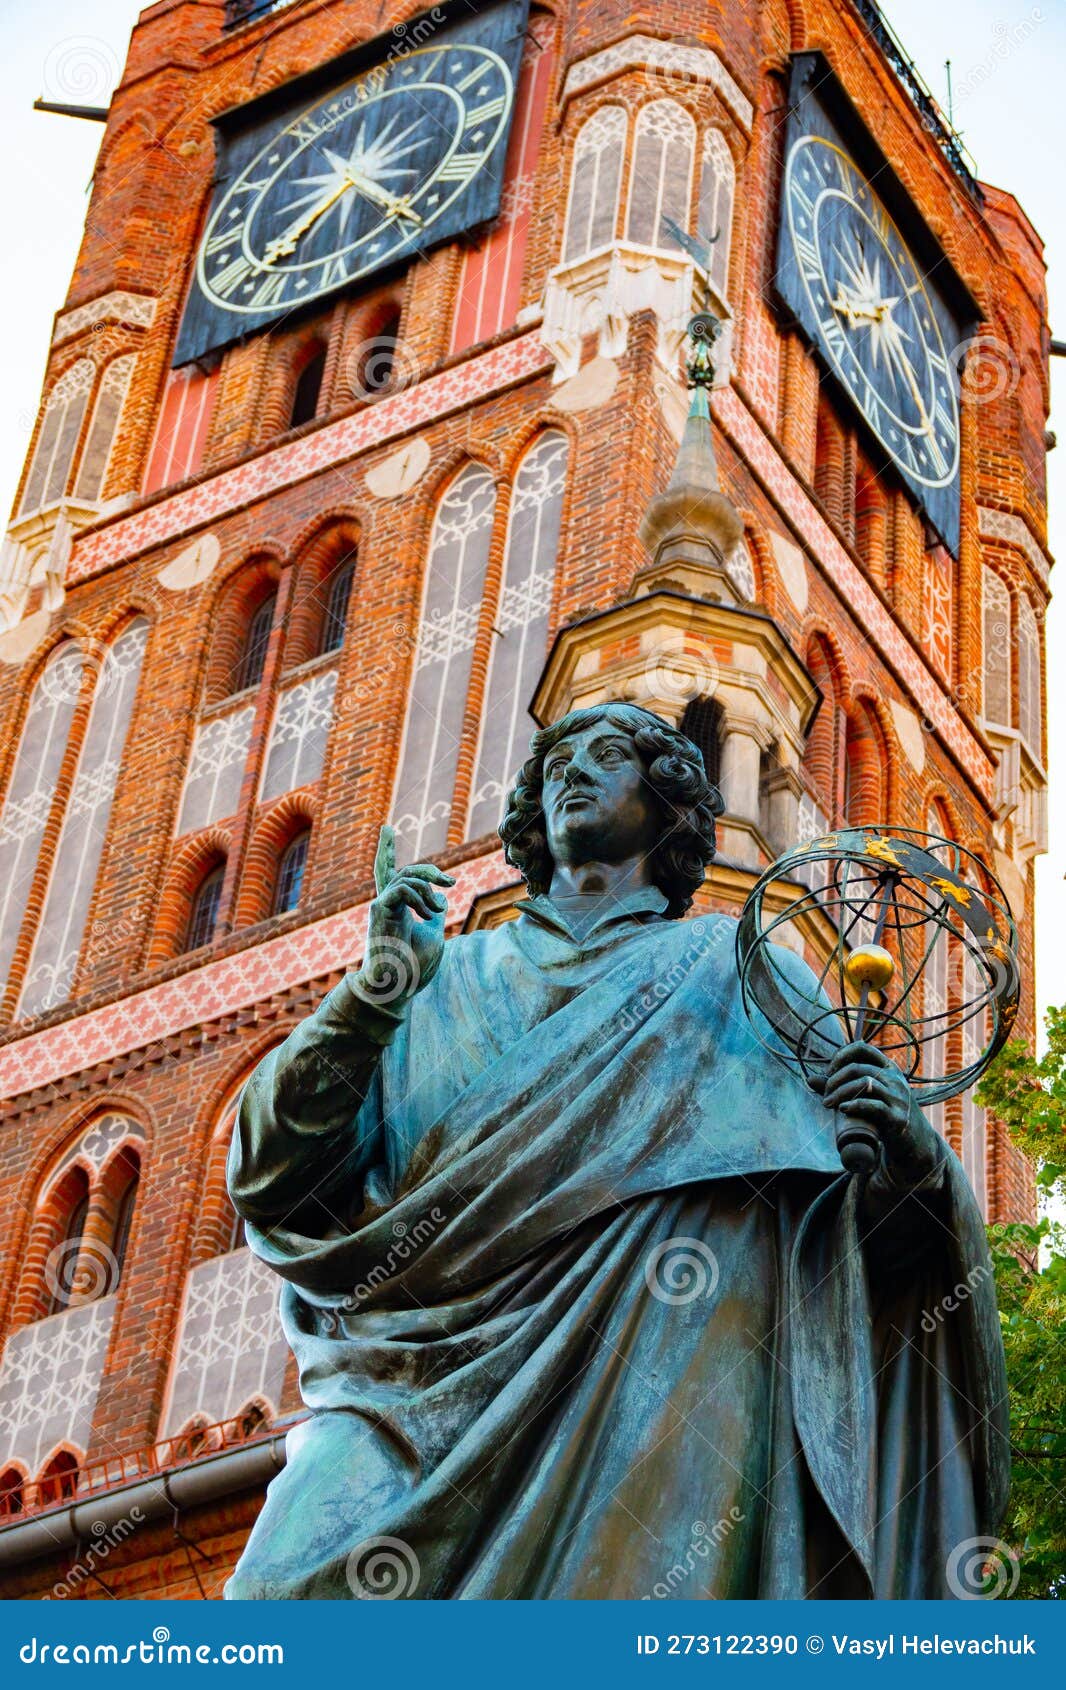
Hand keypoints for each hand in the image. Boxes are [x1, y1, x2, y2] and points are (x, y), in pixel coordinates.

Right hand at [359, 824, 453, 1004]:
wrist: (398, 986)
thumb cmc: (414, 967)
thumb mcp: (433, 935)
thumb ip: (433, 913)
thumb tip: (440, 898)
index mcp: (397, 909)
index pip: (391, 874)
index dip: (388, 851)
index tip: (386, 829)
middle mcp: (386, 904)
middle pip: (404, 870)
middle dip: (430, 870)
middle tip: (450, 882)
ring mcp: (381, 906)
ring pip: (406, 877)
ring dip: (428, 889)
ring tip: (436, 911)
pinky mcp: (379, 911)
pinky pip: (401, 889)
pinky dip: (419, 897)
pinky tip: (427, 915)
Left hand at [811, 1042, 941, 1186]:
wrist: (913, 1141)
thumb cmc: (885, 1114)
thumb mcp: (866, 1096)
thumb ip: (839, 1087)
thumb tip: (808, 1079)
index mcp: (887, 1068)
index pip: (861, 1047)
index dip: (841, 1055)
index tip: (829, 1072)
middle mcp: (894, 1079)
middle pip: (858, 1067)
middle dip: (834, 1080)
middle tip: (825, 1095)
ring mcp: (898, 1097)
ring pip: (864, 1083)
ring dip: (840, 1092)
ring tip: (827, 1104)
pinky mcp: (897, 1117)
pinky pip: (874, 1105)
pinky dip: (855, 1105)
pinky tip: (843, 1109)